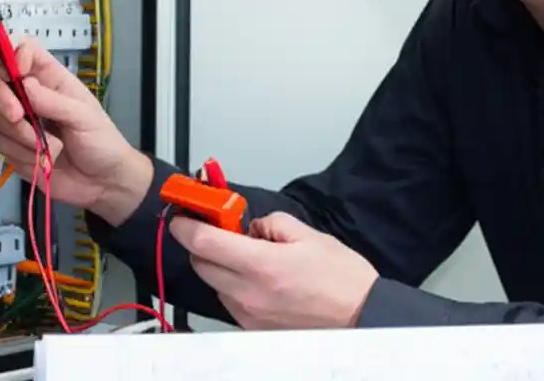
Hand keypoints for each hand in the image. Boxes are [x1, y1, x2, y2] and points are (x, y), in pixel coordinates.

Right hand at [0, 39, 151, 224]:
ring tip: (49, 147)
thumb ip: (54, 100)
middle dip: (3, 98)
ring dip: (20, 135)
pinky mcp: (14, 147)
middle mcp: (32, 97)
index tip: (17, 74)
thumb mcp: (85, 116)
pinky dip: (18, 153)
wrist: (102, 183)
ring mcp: (22, 122)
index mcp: (53, 80)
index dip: (13, 55)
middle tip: (17, 115)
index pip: (24, 51)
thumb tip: (25, 84)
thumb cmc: (102, 143)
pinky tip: (40, 160)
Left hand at [170, 211, 379, 329]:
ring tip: (249, 257)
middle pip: (201, 264)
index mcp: (262, 265)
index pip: (204, 242)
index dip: (186, 225)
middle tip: (221, 230)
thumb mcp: (308, 234)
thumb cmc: (341, 278)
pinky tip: (257, 278)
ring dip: (220, 266)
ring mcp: (249, 314)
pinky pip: (229, 301)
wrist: (361, 316)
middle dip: (204, 243)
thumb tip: (251, 227)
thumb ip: (271, 224)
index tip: (181, 215)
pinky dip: (233, 285)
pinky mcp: (254, 328)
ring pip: (214, 283)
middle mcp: (249, 294)